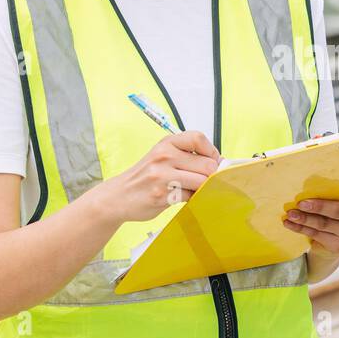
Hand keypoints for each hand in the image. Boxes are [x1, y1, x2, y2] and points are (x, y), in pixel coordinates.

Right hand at [104, 130, 220, 222]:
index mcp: (166, 143)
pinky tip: (179, 196)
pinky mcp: (163, 195)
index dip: (212, 152)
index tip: (213, 161)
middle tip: (202, 180)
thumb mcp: (162, 156)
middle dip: (210, 175)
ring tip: (190, 188)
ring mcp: (163, 176)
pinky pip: (190, 197)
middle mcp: (164, 156)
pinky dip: (190, 199)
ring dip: (201, 188)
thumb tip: (220, 162)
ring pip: (202, 182)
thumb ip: (187, 156)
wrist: (118, 196)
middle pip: (207, 164)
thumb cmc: (145, 176)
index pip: (199, 139)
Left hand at [282, 182, 338, 254]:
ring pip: (324, 224)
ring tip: (290, 214)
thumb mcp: (333, 198)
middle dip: (318, 206)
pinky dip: (301, 228)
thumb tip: (304, 184)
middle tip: (300, 203)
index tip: (319, 183)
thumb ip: (327, 191)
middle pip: (338, 210)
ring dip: (304, 219)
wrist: (331, 240)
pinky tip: (290, 224)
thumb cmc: (330, 211)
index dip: (338, 185)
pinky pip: (317, 235)